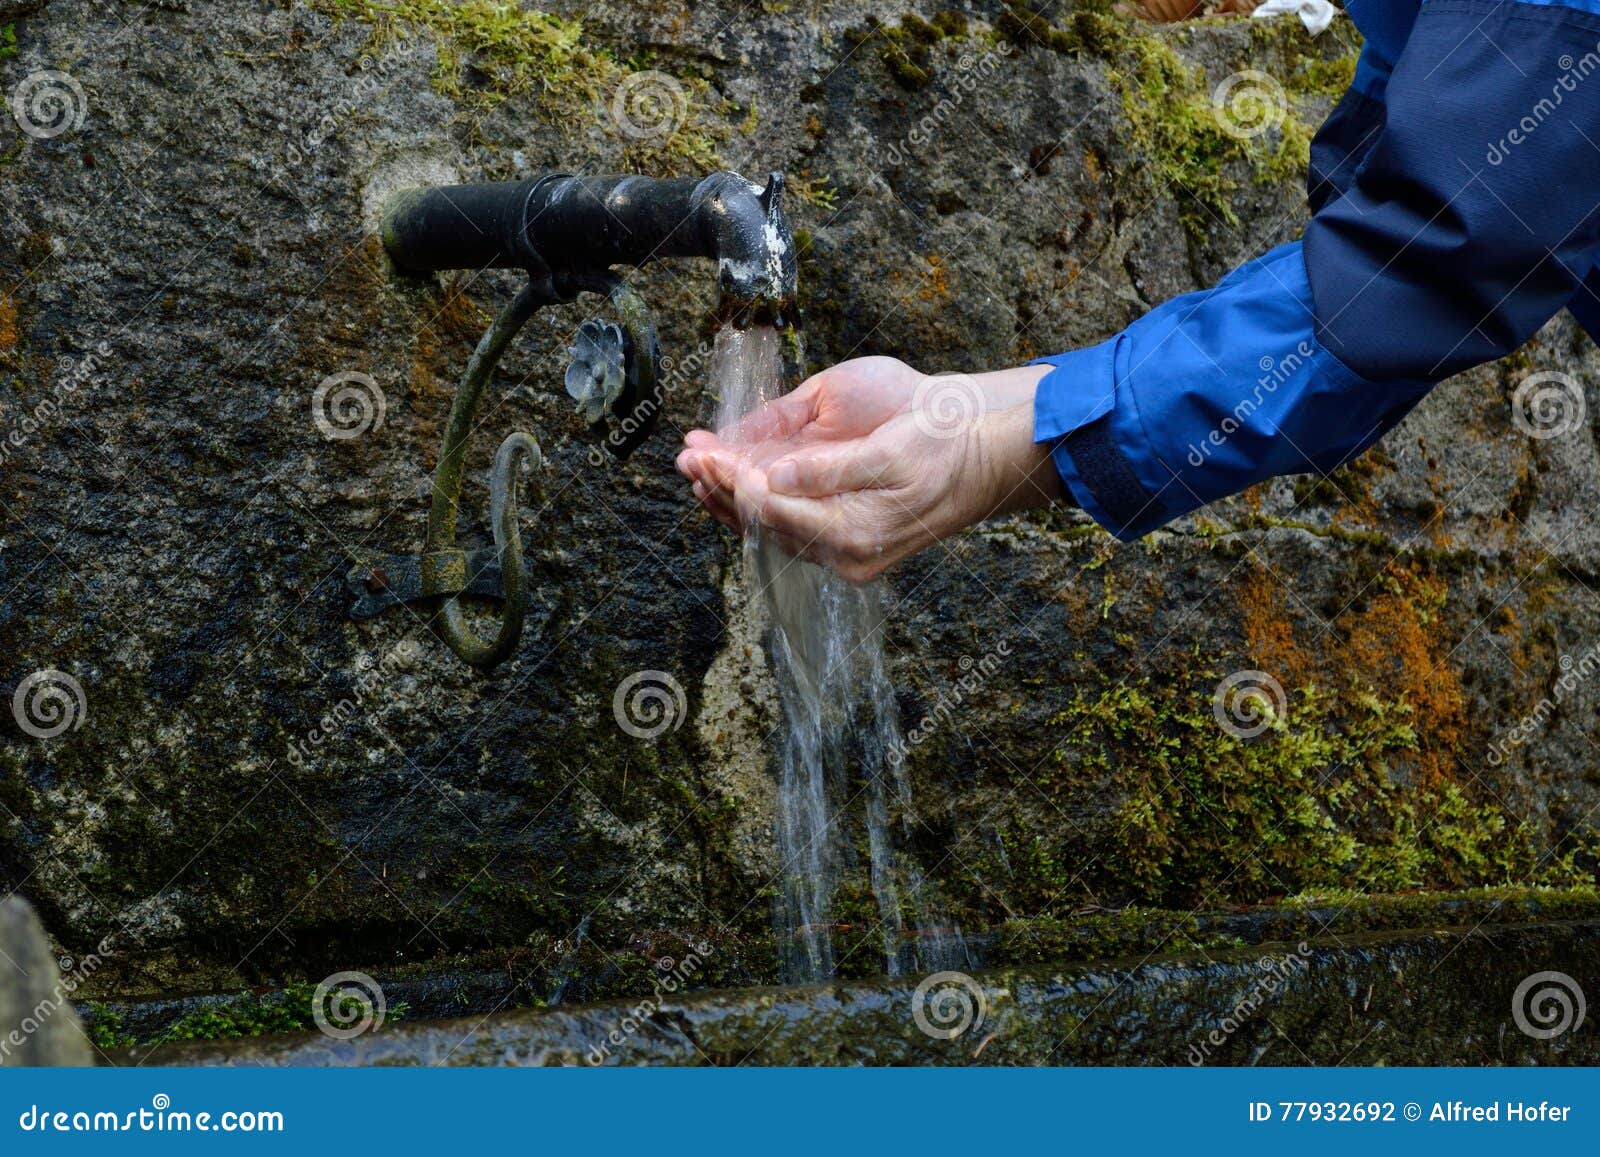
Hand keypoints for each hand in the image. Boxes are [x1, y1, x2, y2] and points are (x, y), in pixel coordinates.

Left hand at [675, 356, 1064, 581]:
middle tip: (685, 457)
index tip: (704, 452)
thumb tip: (775, 481)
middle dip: (721, 489)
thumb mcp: (890, 452)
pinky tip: (732, 484)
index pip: (773, 510)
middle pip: (763, 524)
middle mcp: (843, 553)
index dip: (734, 480)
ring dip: (731, 499)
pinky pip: (786, 526)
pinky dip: (755, 505)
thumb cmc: (943, 446)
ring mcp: (843, 552)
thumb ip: (829, 471)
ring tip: (695, 467)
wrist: (984, 459)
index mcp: (854, 534)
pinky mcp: (844, 541)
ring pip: (770, 529)